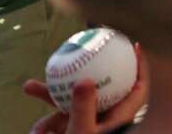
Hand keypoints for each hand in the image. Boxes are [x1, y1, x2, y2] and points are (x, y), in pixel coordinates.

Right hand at [25, 43, 148, 133]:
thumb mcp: (82, 133)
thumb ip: (84, 108)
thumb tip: (85, 81)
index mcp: (119, 118)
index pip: (138, 88)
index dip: (141, 67)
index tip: (134, 46)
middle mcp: (104, 118)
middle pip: (102, 86)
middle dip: (84, 70)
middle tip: (79, 50)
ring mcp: (87, 123)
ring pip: (73, 99)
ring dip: (50, 96)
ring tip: (30, 87)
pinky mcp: (70, 130)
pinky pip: (58, 117)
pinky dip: (44, 122)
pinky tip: (35, 131)